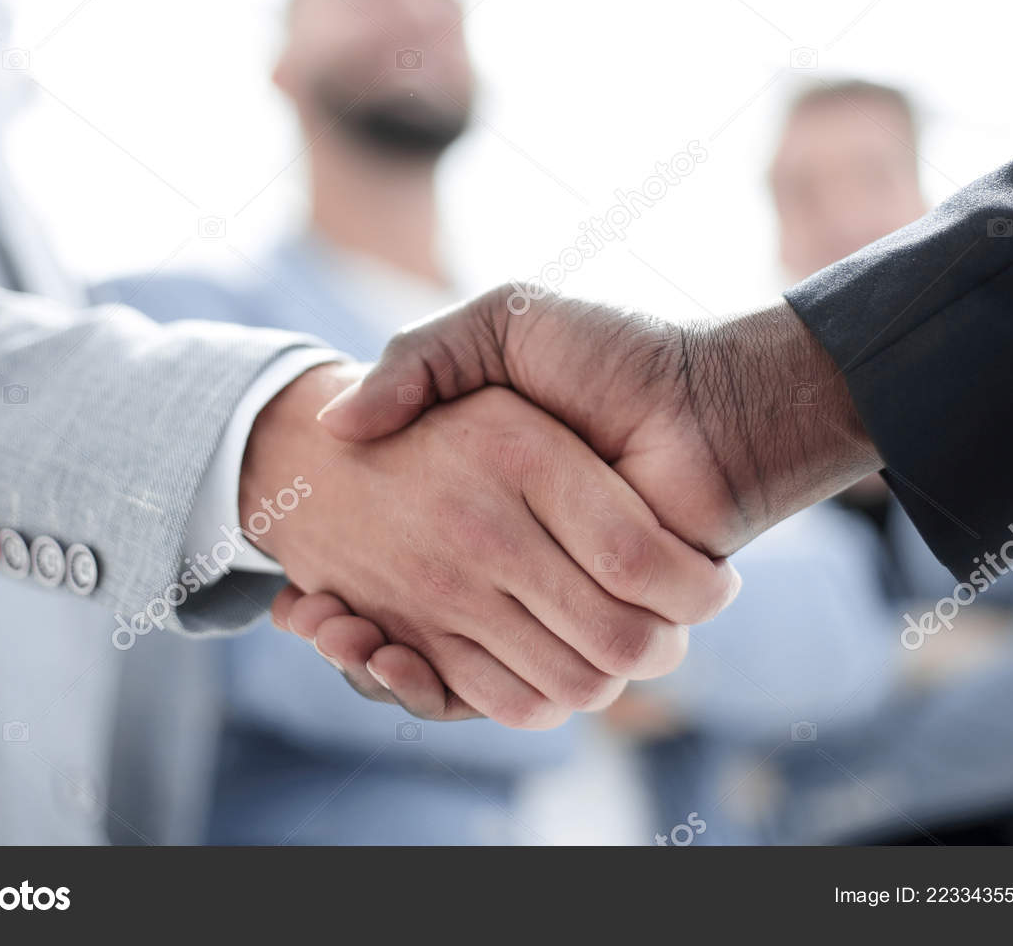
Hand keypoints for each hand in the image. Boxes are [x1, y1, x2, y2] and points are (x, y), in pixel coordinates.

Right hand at [290, 291, 877, 714]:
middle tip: (308, 617)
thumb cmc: (612, 354)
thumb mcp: (504, 324)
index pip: (392, 551)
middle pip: (405, 621)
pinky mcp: (586, 627)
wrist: (711, 400)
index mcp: (494, 493)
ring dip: (382, 663)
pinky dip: (437, 688)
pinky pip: (501, 687)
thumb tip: (336, 422)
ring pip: (443, 663)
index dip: (341, 578)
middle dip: (349, 635)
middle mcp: (514, 552)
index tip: (301, 585)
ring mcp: (547, 593)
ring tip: (332, 630)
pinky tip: (387, 653)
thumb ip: (424, 358)